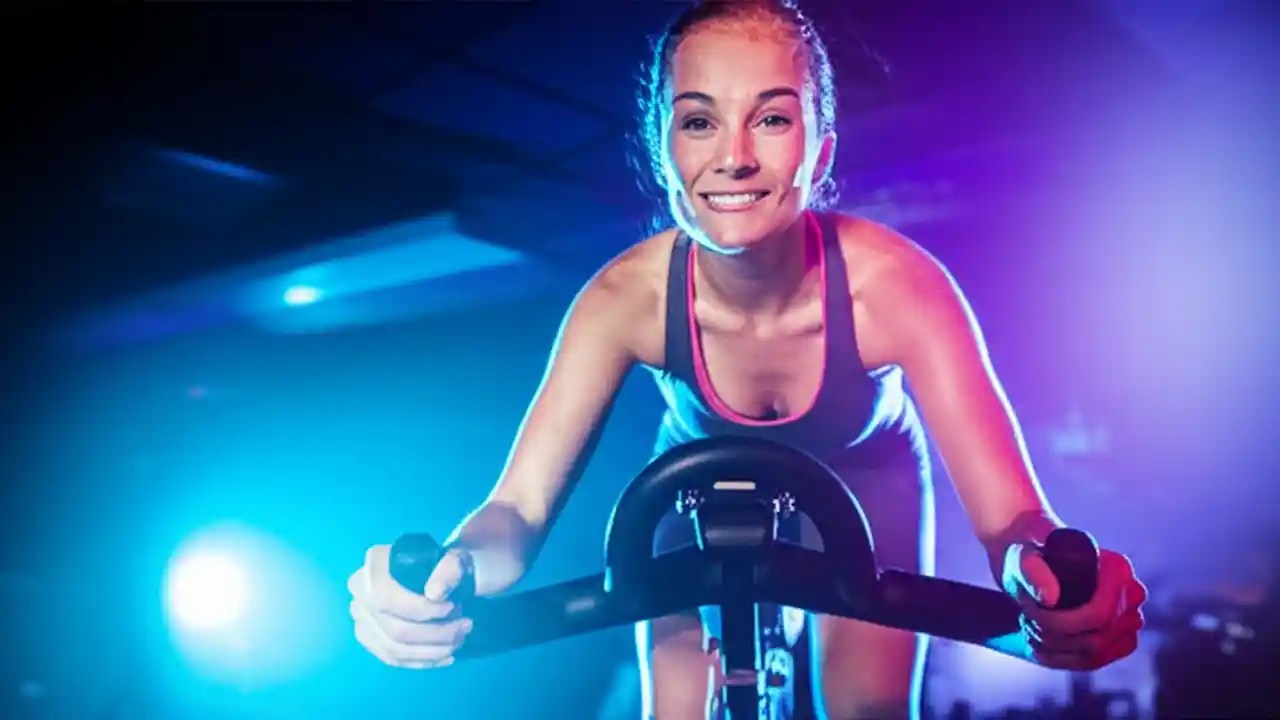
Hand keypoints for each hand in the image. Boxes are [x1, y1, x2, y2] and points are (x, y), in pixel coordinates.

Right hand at [347, 543, 474, 668]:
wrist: (436, 576)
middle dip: (435, 634)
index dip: (421, 610)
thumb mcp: (453, 560)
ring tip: (460, 640)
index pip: (387, 598)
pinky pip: (393, 659)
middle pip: (394, 629)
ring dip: (432, 651)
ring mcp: (361, 619)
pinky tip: (447, 656)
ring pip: (394, 649)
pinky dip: (423, 660)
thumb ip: (448, 571)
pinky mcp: (369, 639)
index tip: (453, 608)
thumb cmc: (443, 566)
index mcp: (374, 566)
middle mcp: (359, 593)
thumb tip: (435, 594)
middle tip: (465, 626)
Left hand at [1004, 542, 1146, 670]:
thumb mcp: (1020, 557)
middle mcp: (1131, 595)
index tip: (1028, 610)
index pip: (1101, 616)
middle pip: (1098, 640)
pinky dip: (1060, 659)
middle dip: (1054, 636)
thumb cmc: (1025, 552)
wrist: (1029, 556)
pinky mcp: (1115, 637)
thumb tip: (1050, 599)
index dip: (1061, 623)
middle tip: (1025, 618)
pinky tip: (1037, 644)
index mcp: (1118, 570)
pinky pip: (1094, 662)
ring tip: (1029, 626)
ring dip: (1054, 648)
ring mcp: (1127, 619)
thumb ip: (1030, 569)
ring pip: (1095, 655)